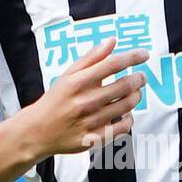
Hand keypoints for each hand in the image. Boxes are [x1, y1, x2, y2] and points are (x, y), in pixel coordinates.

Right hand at [27, 37, 147, 158]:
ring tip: (135, 93)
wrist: (37, 131)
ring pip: (126, 106)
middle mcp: (83, 102)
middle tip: (141, 77)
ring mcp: (88, 122)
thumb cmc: (55, 100)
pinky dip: (129, 119)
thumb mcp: (67, 75)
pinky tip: (127, 114)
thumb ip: (91, 58)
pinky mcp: (93, 139)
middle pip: (123, 86)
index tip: (143, 55)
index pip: (111, 64)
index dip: (132, 57)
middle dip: (138, 79)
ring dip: (136, 97)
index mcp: (76, 83)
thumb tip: (112, 41)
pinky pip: (121, 129)